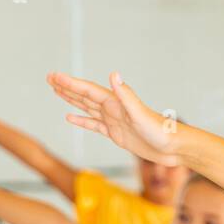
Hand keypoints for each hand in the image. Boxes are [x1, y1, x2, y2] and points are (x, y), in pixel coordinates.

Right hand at [47, 71, 181, 165]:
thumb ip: (126, 95)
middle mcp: (113, 109)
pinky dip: (82, 121)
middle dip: (66, 87)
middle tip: (49, 78)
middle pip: (84, 95)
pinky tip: (70, 117)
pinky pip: (94, 125)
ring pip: (87, 108)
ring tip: (56, 91)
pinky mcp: (117, 135)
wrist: (174, 149)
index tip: (53, 76)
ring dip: (72, 99)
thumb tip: (114, 74)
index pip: (88, 90)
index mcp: (116, 102)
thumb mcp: (140, 114)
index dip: (70, 83)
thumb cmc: (161, 131)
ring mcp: (114, 121)